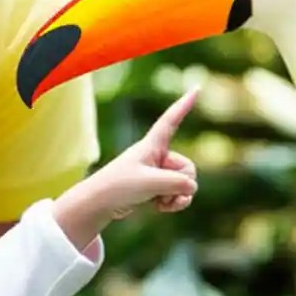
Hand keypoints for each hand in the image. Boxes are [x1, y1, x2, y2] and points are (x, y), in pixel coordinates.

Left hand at [53, 88, 198, 246]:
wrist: (99, 204)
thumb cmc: (119, 186)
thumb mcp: (150, 183)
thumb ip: (177, 183)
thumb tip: (191, 188)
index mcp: (152, 145)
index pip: (171, 120)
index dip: (184, 105)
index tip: (196, 88)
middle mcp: (157, 156)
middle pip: (188, 168)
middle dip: (182, 185)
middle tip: (163, 193)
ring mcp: (158, 173)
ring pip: (185, 184)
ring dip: (178, 197)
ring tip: (161, 202)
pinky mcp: (157, 188)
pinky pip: (178, 194)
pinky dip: (174, 203)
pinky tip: (161, 208)